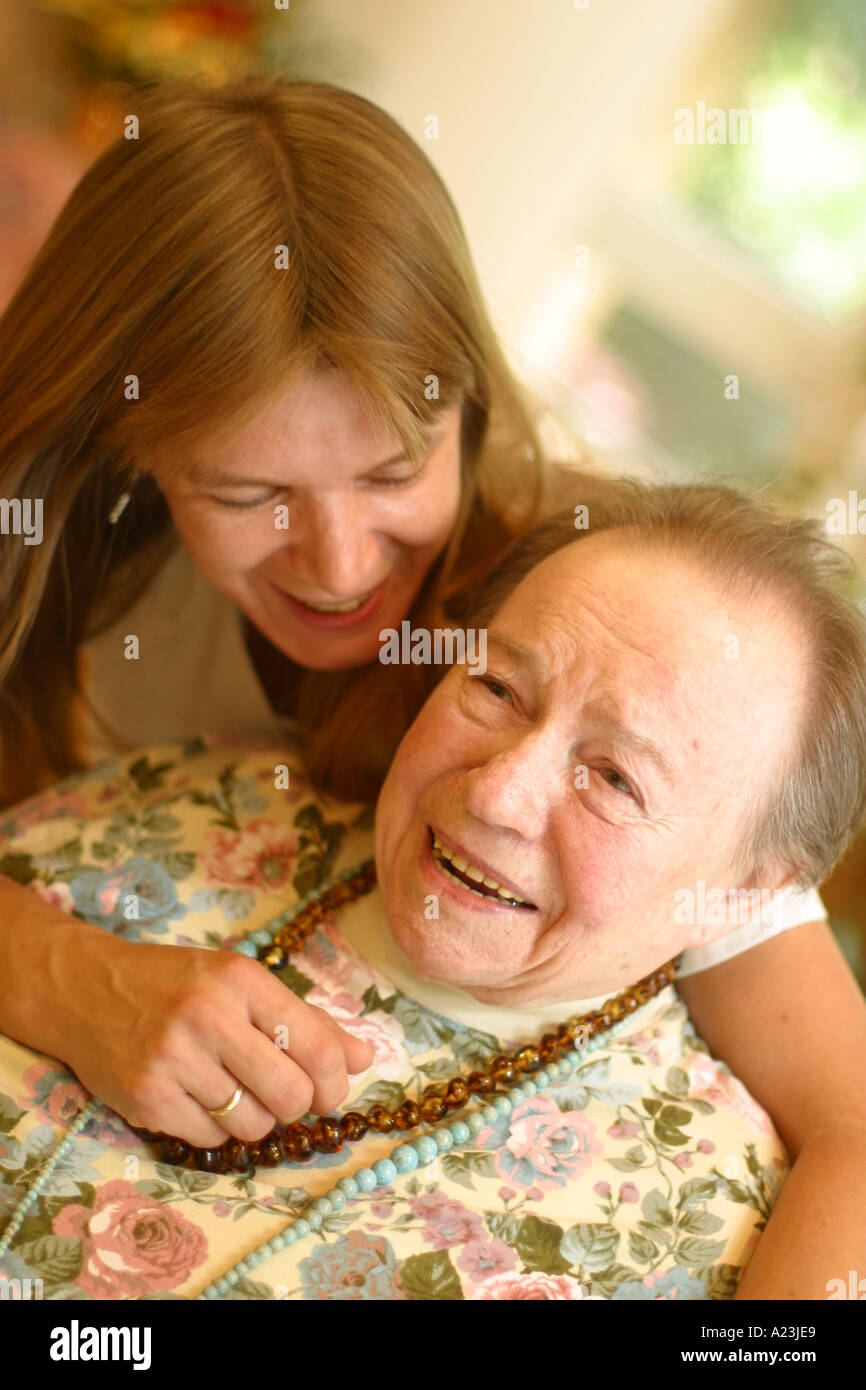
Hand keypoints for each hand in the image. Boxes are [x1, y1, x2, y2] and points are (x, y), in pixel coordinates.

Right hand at [54, 930, 374, 1146]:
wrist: (84, 989)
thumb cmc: (175, 985)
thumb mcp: (240, 983)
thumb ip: (305, 1021)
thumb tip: (365, 1058)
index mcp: (242, 980)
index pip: (318, 1047)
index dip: (335, 1081)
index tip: (329, 1090)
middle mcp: (209, 1017)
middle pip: (291, 1096)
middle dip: (297, 1106)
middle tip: (282, 1095)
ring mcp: (173, 1060)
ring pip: (253, 1125)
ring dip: (255, 1119)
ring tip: (233, 1091)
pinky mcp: (146, 1099)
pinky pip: (210, 1140)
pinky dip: (215, 1129)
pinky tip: (198, 1098)